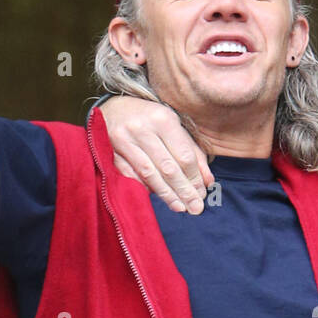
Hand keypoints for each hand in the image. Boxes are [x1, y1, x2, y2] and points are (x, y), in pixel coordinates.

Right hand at [101, 95, 212, 213]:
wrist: (114, 109)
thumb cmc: (151, 120)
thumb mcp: (176, 128)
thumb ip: (194, 154)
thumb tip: (208, 182)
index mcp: (163, 119)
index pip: (184, 156)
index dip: (194, 178)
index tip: (201, 194)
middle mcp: (142, 128)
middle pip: (168, 168)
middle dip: (184, 191)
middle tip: (195, 208)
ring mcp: (123, 140)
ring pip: (149, 174)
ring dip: (167, 194)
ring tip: (180, 207)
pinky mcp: (109, 151)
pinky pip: (130, 176)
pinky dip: (144, 188)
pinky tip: (156, 197)